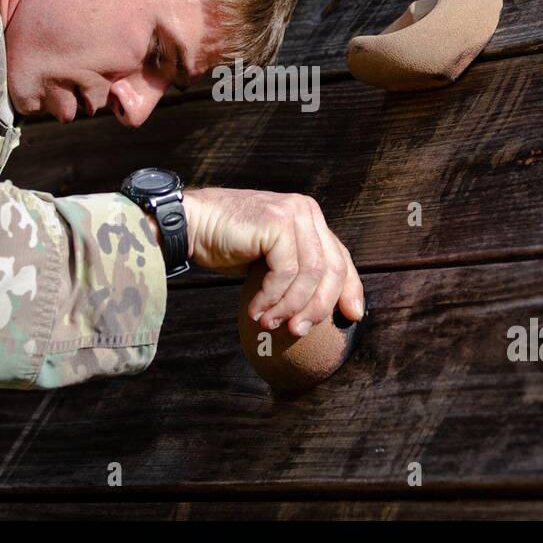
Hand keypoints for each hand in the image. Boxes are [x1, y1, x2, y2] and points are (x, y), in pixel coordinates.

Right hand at [183, 187, 364, 335]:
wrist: (191, 223)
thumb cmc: (226, 243)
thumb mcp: (269, 259)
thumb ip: (295, 272)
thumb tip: (319, 309)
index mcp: (310, 218)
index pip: (341, 257)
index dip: (350, 289)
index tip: (351, 317)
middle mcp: (306, 211)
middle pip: (331, 268)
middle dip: (318, 307)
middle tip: (299, 331)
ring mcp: (293, 213)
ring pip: (309, 274)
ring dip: (290, 306)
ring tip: (269, 323)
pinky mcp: (277, 223)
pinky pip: (285, 272)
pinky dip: (272, 297)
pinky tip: (256, 310)